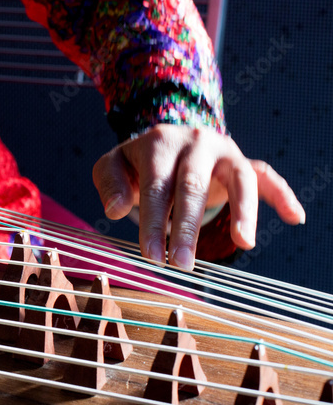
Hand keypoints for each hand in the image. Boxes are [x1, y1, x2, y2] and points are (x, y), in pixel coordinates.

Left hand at [92, 124, 305, 269]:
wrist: (167, 140)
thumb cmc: (137, 163)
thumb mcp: (113, 165)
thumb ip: (110, 183)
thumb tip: (116, 210)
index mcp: (160, 143)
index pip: (157, 187)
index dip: (154, 222)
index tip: (151, 257)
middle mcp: (196, 142)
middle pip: (194, 185)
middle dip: (188, 227)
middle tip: (182, 264)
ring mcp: (225, 152)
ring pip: (240, 178)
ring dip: (242, 212)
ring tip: (243, 243)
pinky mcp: (244, 162)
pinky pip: (268, 176)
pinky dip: (283, 195)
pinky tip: (295, 217)